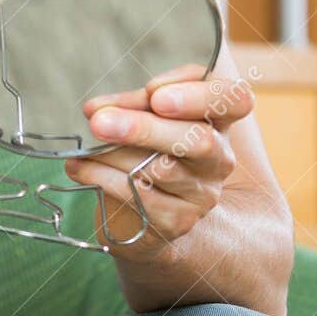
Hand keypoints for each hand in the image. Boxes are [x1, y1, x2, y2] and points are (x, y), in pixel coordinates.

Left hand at [63, 64, 253, 250]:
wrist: (147, 212)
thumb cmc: (148, 150)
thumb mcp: (147, 116)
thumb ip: (132, 104)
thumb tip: (98, 109)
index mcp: (218, 119)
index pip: (236, 99)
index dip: (200, 95)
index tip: (156, 95)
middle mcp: (219, 157)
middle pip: (199, 140)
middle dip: (145, 128)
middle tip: (100, 121)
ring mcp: (203, 193)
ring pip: (162, 170)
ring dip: (113, 155)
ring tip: (83, 148)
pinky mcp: (178, 221)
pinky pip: (140, 197)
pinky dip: (103, 178)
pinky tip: (80, 168)